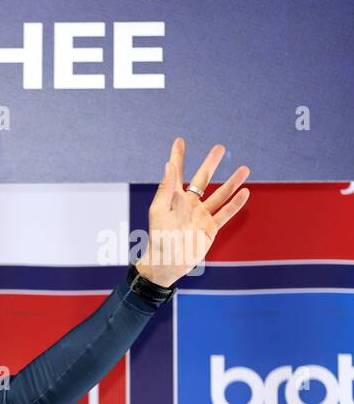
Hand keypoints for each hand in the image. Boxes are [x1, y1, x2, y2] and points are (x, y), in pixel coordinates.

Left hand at [138, 137, 250, 285]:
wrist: (167, 262)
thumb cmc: (158, 238)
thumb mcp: (160, 210)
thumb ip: (166, 188)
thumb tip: (168, 164)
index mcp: (173, 198)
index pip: (177, 172)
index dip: (178, 157)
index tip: (180, 141)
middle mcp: (188, 204)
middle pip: (203, 179)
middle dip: (211, 163)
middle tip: (220, 147)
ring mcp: (200, 215)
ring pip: (220, 195)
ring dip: (232, 182)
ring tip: (244, 168)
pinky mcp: (210, 228)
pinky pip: (225, 213)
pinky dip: (235, 204)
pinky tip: (245, 192)